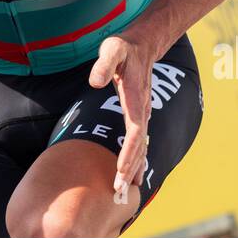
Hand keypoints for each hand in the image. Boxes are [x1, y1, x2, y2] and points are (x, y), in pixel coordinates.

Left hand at [88, 33, 156, 200]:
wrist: (142, 45)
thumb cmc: (124, 48)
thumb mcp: (112, 49)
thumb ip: (104, 63)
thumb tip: (95, 82)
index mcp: (137, 99)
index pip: (135, 132)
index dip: (129, 152)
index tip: (122, 170)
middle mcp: (143, 110)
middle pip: (140, 146)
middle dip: (130, 169)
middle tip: (119, 191)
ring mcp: (143, 114)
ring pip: (141, 147)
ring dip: (134, 168)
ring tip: (124, 190)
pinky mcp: (139, 115)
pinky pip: (139, 142)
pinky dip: (136, 159)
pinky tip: (131, 174)